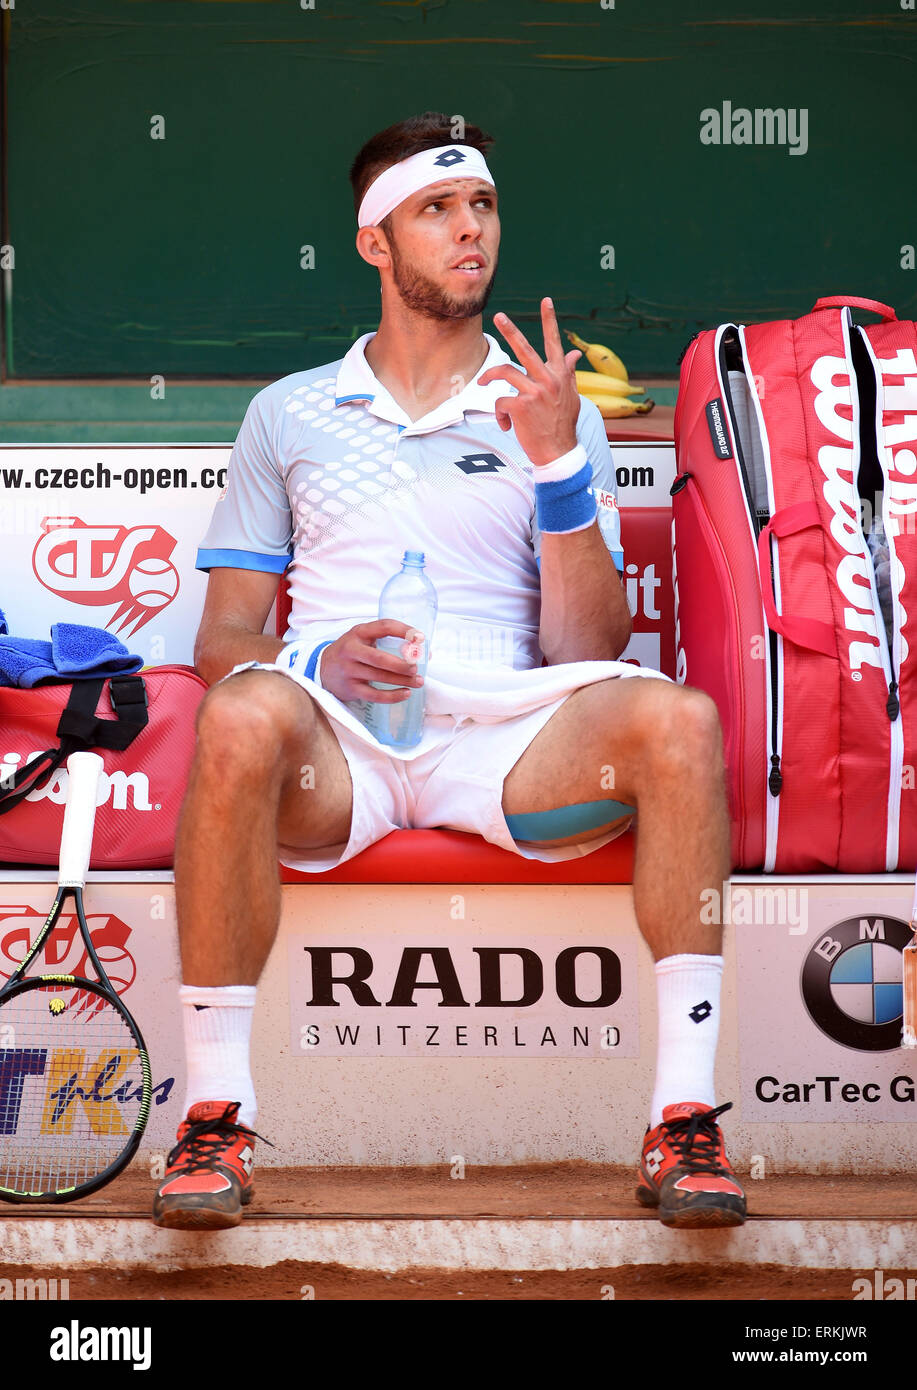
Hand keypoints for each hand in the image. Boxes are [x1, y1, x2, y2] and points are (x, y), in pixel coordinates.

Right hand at [320, 620, 422, 704]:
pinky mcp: (350, 688)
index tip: (420, 638)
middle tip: (416, 668)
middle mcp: (351, 650)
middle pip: (380, 658)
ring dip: (402, 680)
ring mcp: (349, 670)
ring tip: (418, 682)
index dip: (404, 631)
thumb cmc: (353, 652)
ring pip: (379, 677)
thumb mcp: (364, 639)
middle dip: (401, 664)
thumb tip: (426, 653)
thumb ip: (388, 642)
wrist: (324, 668)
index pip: (384, 626)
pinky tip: (405, 694)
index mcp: (359, 632)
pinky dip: (392, 696)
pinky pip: (374, 695)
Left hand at [476, 297, 581, 466]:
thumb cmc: (562, 424)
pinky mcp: (521, 406)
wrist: (558, 452)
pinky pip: (500, 401)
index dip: (550, 320)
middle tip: (499, 316)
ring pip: (504, 372)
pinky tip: (506, 425)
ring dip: (488, 377)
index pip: (555, 343)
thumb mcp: (571, 396)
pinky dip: (500, 414)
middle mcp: (548, 379)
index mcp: (559, 375)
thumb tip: (575, 353)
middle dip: (510, 330)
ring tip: (481, 383)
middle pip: (525, 348)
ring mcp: (534, 391)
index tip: (546, 300)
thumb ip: (569, 372)